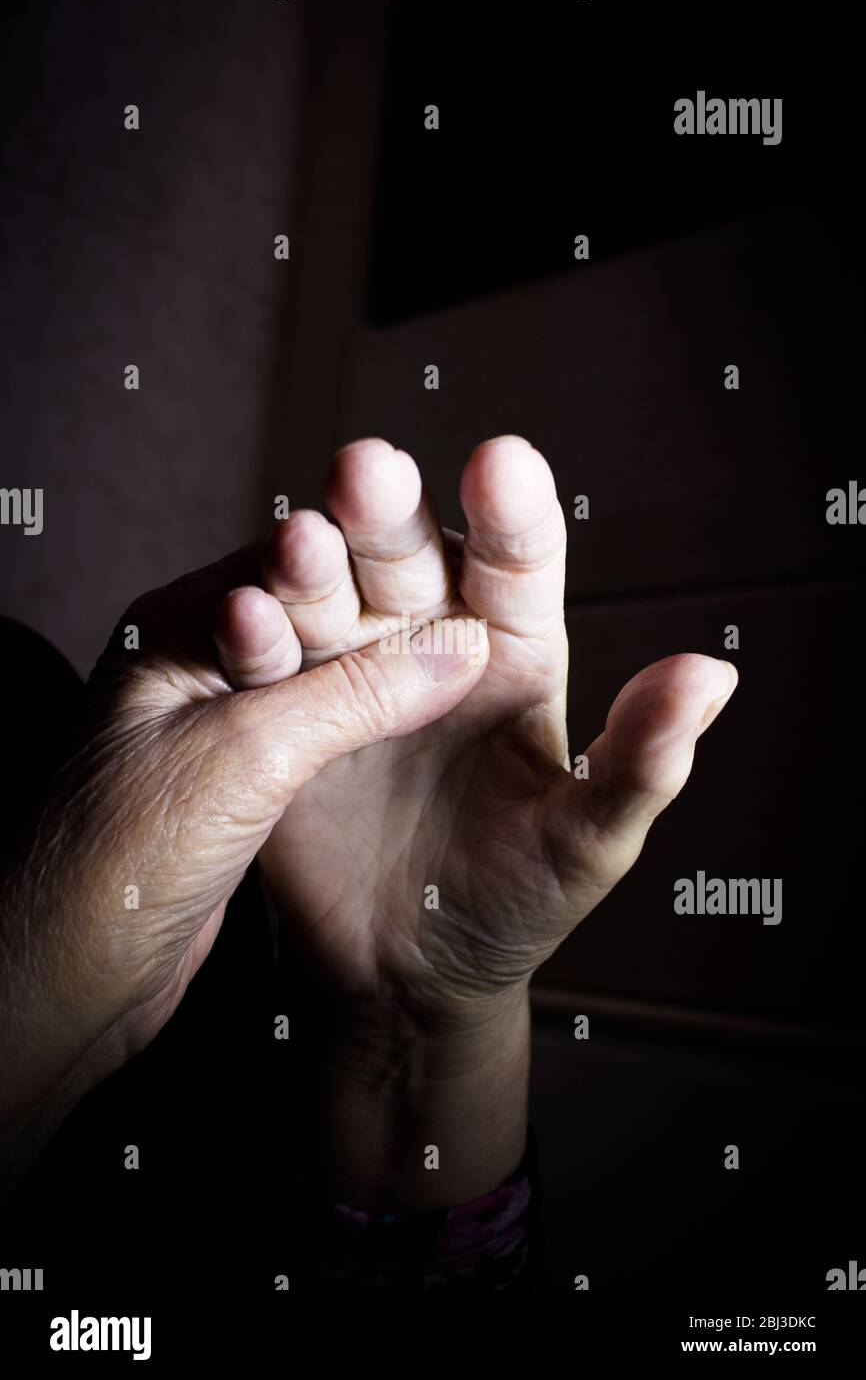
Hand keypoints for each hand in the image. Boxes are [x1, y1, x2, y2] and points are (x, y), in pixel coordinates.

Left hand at [0, 543, 486, 1190]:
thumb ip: (359, 693)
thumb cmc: (124, 855)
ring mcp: (218, 721)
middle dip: (393, 603)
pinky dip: (372, 726)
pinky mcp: (240, 783)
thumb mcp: (251, 754)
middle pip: (317, 608)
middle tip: (477, 588)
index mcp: (178, 623)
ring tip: (468, 658)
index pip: (293, 557)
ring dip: (389, 670)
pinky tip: (424, 723)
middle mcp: (195, 658)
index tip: (462, 550)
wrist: (70, 979)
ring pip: (326, 673)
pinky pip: (322, 732)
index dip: (378, 551)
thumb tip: (466, 645)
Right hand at [212, 435, 737, 1204]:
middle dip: (389, 515)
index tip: (501, 463)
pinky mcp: (281, 714)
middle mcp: (427, 640)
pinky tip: (242, 613)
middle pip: (408, 559)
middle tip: (370, 470)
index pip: (516, 564)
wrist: (407, 973)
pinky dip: (252, 639)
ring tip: (299, 539)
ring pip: (328, 597)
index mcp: (511, 648)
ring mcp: (349, 672)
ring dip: (311, 563)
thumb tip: (713, 676)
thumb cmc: (518, 902)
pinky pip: (265, 668)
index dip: (511, 514)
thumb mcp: (590, 842)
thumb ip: (641, 761)